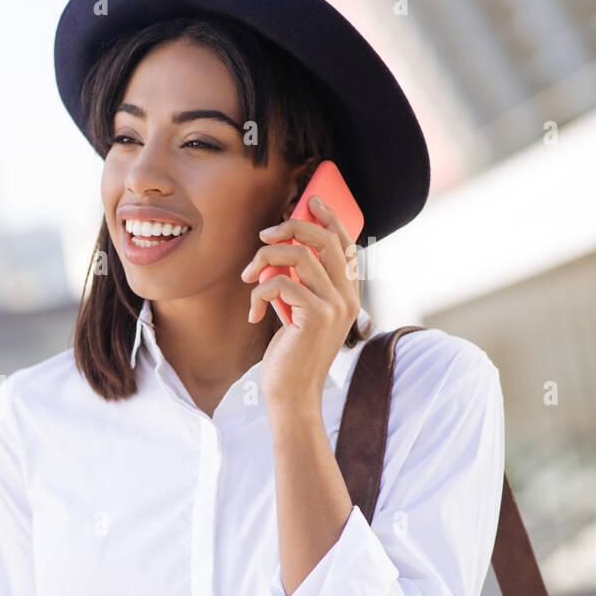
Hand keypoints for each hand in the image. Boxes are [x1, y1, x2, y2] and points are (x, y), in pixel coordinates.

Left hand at [239, 195, 361, 411]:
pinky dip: (259, 292)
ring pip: (299, 257)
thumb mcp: (297, 313)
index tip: (310, 201)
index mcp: (348, 293)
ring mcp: (335, 306)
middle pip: (324, 240)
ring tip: (247, 277)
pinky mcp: (316, 317)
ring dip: (264, 259)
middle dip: (291, 228)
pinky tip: (254, 314)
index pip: (345, 243)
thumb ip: (298, 285)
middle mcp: (348, 296)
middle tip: (263, 235)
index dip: (329, 218)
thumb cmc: (290, 355)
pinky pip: (281, 283)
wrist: (292, 395)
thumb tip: (279, 253)